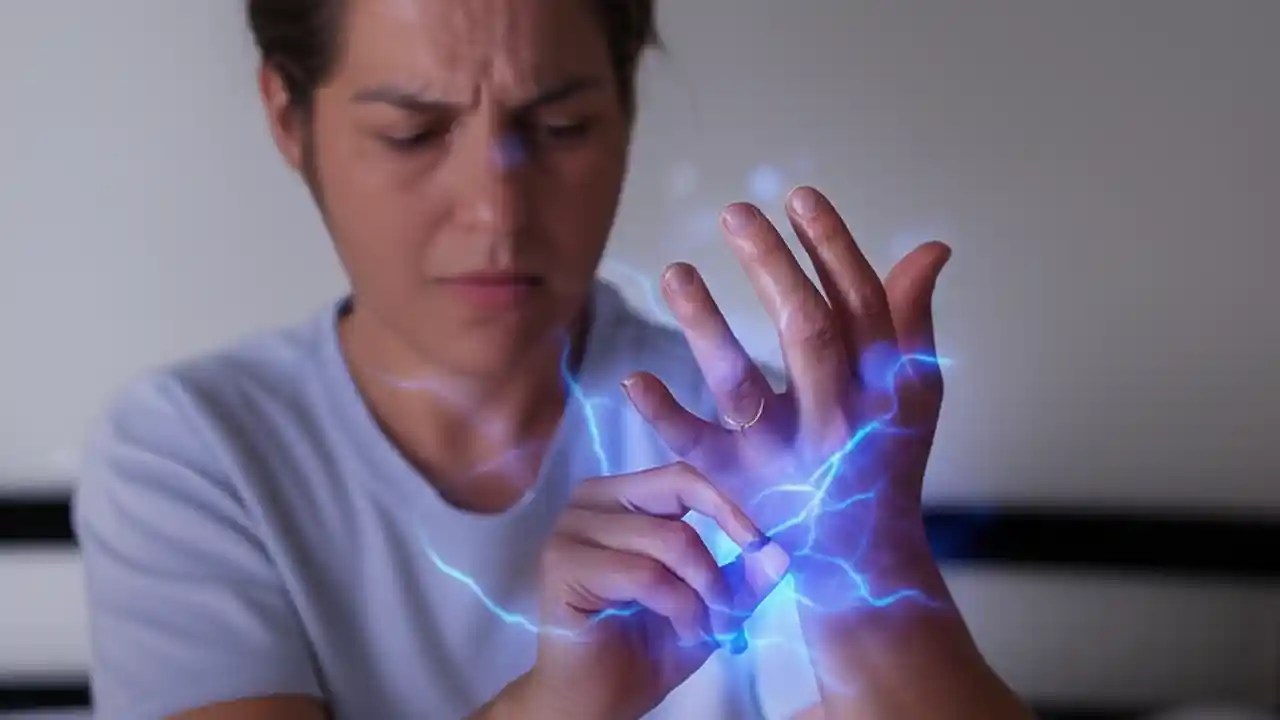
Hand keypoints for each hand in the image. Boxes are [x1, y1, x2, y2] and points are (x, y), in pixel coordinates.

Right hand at [503, 463, 789, 719]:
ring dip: (702, 593)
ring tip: (704, 629)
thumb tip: (781, 553)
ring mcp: (569, 530)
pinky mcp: (561, 565)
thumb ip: (742, 576)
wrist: (598, 702)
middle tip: (728, 611)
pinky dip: (679, 607)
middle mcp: (588, 502)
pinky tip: (681, 632)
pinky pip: (645, 574)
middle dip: (715, 562)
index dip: (727, 508)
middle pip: (677, 501)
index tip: (761, 548)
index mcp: (618, 497)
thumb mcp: (708, 605)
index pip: (680, 478)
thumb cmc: (645, 649)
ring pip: (669, 540)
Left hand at [622, 185, 950, 606]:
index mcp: (883, 389)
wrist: (860, 564)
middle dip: (773, 268)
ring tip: (673, 270)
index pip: (861, 306)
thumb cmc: (883, 460)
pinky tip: (632, 377)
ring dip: (706, 326)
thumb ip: (911, 320)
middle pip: (808, 334)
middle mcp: (837, 420)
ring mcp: (783, 456)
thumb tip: (929, 248)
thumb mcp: (911, 394)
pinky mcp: (735, 485)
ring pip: (744, 386)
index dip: (832, 248)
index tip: (798, 197)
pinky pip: (695, 446)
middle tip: (735, 213)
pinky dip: (664, 413)